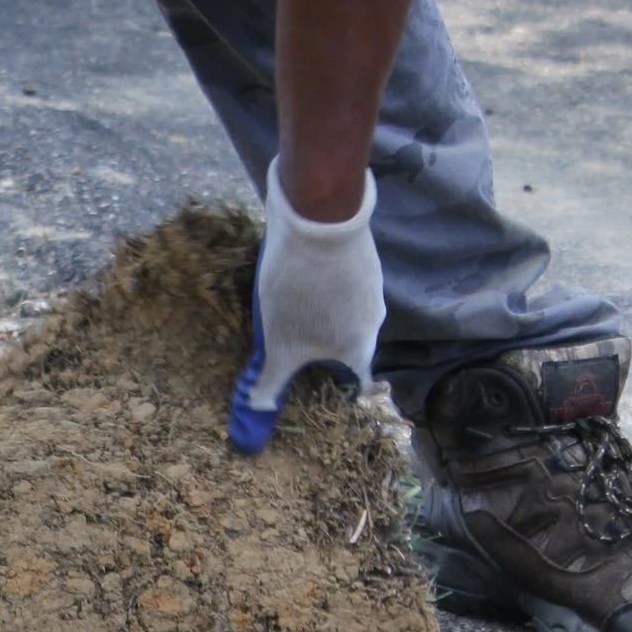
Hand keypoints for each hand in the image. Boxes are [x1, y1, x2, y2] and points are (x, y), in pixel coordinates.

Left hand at [226, 158, 385, 453]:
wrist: (318, 219)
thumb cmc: (299, 291)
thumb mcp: (278, 343)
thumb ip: (271, 381)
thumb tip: (257, 412)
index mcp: (359, 347)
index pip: (357, 382)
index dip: (338, 391)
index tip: (319, 390)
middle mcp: (374, 320)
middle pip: (349, 346)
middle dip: (324, 351)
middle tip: (294, 346)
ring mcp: (371, 285)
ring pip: (346, 314)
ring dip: (323, 317)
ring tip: (292, 310)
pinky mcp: (361, 257)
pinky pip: (343, 285)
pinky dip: (324, 289)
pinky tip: (300, 280)